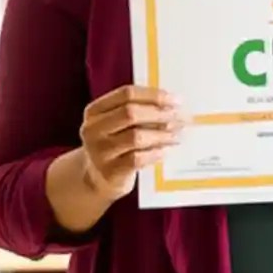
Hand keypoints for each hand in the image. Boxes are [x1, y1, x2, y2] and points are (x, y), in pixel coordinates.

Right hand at [78, 85, 181, 201]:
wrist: (97, 178)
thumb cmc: (115, 144)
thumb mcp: (117, 124)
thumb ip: (139, 111)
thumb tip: (173, 105)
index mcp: (94, 111)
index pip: (126, 94)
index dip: (154, 95)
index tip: (175, 100)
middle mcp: (93, 129)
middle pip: (130, 113)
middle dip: (159, 114)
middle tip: (180, 118)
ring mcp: (99, 152)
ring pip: (136, 137)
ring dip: (161, 135)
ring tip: (176, 135)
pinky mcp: (109, 172)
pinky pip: (138, 159)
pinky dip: (155, 153)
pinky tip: (164, 151)